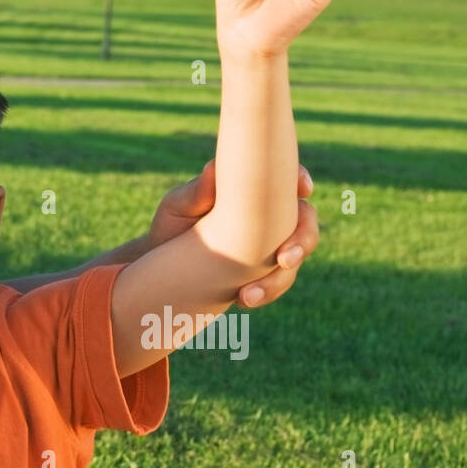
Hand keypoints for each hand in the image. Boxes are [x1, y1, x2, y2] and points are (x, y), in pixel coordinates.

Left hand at [146, 158, 317, 307]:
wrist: (161, 266)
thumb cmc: (171, 225)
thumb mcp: (178, 205)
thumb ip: (197, 191)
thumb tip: (213, 167)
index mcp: (253, 191)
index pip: (285, 179)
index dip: (300, 179)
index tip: (302, 189)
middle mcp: (269, 216)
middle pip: (305, 221)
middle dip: (302, 241)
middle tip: (284, 260)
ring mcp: (270, 246)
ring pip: (294, 259)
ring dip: (278, 280)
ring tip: (248, 296)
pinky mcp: (263, 273)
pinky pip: (278, 283)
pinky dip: (265, 293)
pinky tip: (241, 300)